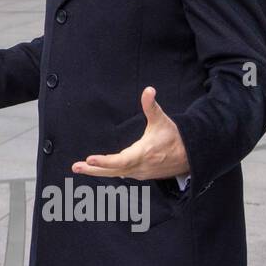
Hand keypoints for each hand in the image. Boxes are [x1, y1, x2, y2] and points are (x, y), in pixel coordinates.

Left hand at [71, 87, 189, 180]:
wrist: (190, 156)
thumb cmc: (174, 137)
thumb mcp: (162, 120)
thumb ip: (151, 106)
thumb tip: (149, 90)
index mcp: (142, 153)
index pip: (120, 160)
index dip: (104, 161)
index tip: (89, 158)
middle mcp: (139, 166)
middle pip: (112, 171)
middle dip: (93, 169)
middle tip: (75, 167)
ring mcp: (140, 173)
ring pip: (115, 174)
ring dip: (97, 172)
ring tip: (80, 168)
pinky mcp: (141, 175)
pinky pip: (121, 175)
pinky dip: (109, 173)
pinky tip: (97, 170)